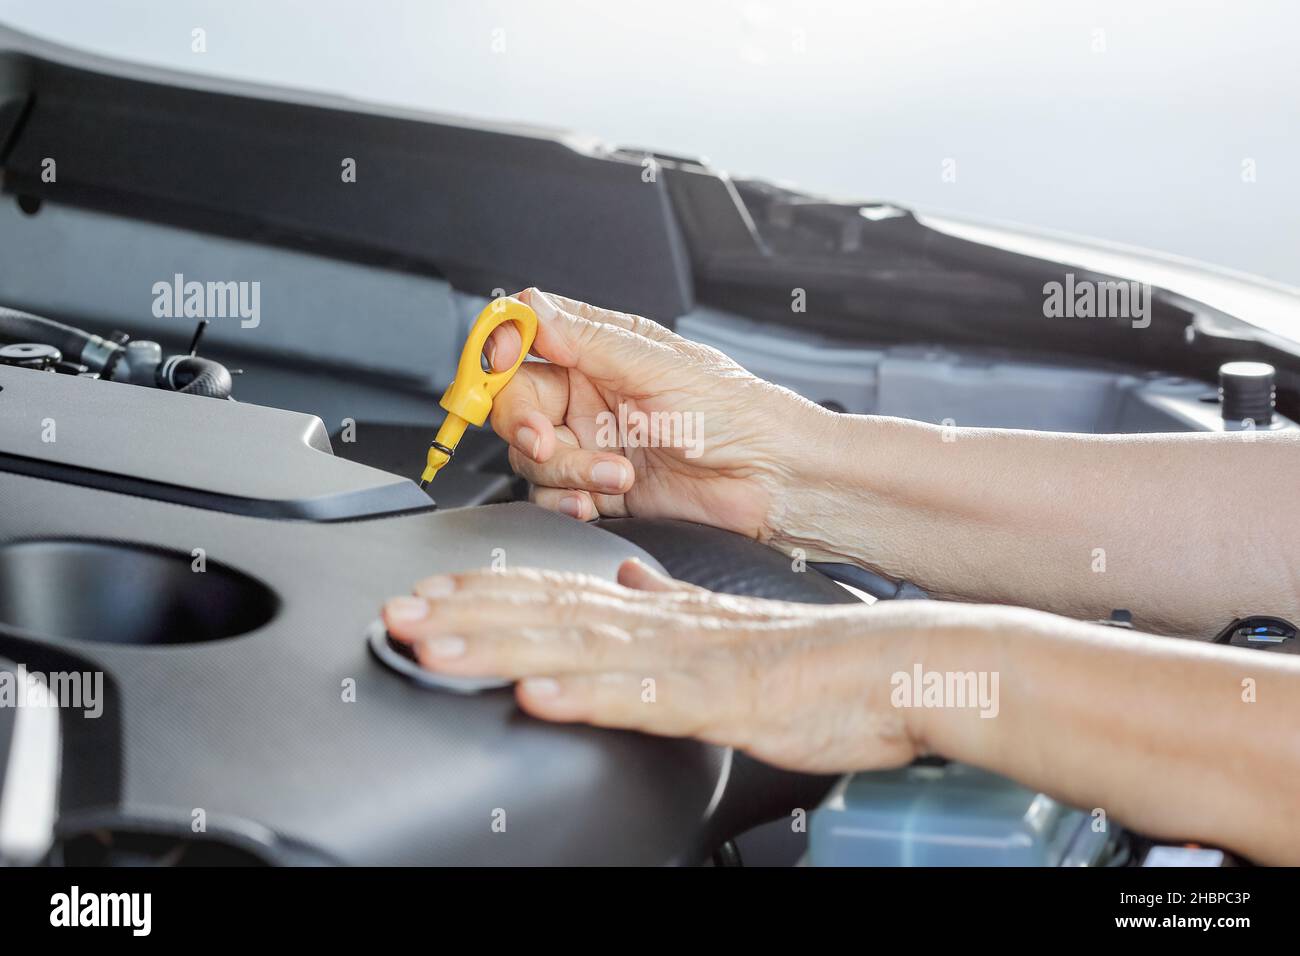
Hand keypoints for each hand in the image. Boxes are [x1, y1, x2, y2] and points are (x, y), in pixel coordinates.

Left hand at [382, 558, 923, 773]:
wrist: (891, 665)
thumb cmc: (812, 656)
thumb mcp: (724, 621)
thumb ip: (668, 599)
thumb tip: (624, 577)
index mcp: (658, 612)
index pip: (555, 593)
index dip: (484, 593)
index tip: (424, 594)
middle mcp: (660, 625)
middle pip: (546, 614)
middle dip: (464, 615)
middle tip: (396, 615)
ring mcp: (686, 659)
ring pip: (578, 649)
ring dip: (500, 647)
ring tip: (435, 649)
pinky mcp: (718, 698)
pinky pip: (644, 699)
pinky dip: (587, 696)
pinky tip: (537, 697)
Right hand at [484, 289, 832, 540]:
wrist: (775, 481)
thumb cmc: (739, 414)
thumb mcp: (659, 367)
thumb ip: (587, 340)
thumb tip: (529, 310)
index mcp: (603, 347)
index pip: (526, 335)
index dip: (499, 348)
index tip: (496, 364)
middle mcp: (592, 391)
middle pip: (515, 401)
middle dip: (524, 424)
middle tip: (546, 440)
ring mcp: (593, 440)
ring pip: (532, 455)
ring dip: (566, 470)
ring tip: (618, 473)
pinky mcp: (601, 486)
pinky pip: (553, 495)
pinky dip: (567, 502)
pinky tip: (599, 500)